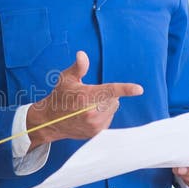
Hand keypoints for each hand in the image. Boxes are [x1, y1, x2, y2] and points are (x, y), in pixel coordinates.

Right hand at [27, 50, 142, 147]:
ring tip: (88, 106)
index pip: (110, 90)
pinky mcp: (95, 132)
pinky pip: (109, 119)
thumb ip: (78, 67)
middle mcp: (91, 112)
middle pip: (114, 99)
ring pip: (113, 109)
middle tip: (90, 95)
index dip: (126, 89)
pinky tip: (90, 115)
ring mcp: (94, 124)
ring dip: (106, 105)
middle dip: (107, 95)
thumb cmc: (59, 97)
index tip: (139, 90)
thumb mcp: (66, 79)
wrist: (50, 121)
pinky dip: (103, 115)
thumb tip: (82, 54)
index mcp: (86, 96)